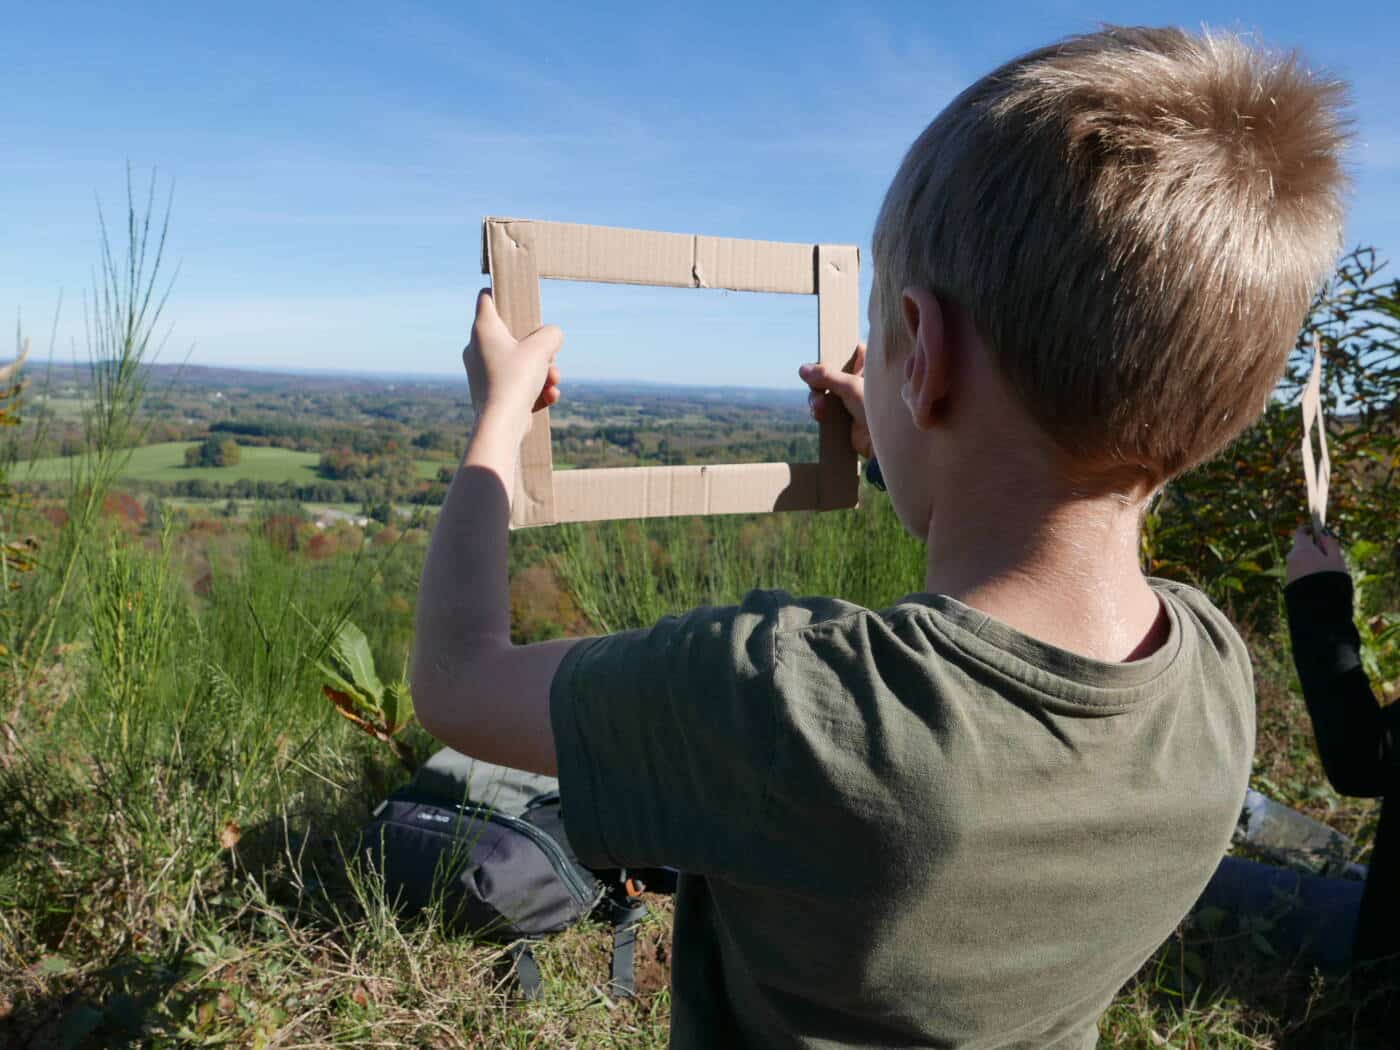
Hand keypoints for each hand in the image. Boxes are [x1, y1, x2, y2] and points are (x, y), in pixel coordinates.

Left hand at [464, 289, 561, 435]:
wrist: (500, 425)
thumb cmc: (515, 381)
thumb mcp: (542, 348)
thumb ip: (551, 334)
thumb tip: (552, 337)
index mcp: (483, 330)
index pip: (487, 298)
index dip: (502, 292)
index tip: (517, 295)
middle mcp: (477, 349)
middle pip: (512, 335)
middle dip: (539, 347)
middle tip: (550, 354)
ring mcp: (482, 373)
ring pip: (519, 363)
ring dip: (542, 371)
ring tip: (553, 381)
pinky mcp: (491, 394)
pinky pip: (517, 384)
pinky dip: (535, 389)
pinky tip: (549, 397)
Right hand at [799, 344, 870, 458]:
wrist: (883, 442)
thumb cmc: (876, 408)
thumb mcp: (851, 386)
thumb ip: (826, 375)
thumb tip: (803, 369)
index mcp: (867, 366)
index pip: (847, 351)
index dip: (833, 354)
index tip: (821, 360)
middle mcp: (857, 379)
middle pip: (828, 371)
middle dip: (818, 381)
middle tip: (816, 389)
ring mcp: (849, 397)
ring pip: (823, 390)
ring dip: (816, 398)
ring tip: (819, 409)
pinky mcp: (842, 414)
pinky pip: (823, 407)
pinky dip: (818, 410)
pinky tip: (820, 416)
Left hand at [1285, 526, 1347, 583]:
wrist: (1318, 605)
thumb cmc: (1330, 579)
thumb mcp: (1336, 559)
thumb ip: (1330, 543)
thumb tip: (1323, 533)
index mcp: (1301, 549)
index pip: (1300, 532)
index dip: (1308, 530)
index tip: (1317, 530)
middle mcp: (1291, 558)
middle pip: (1302, 547)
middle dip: (1314, 548)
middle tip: (1330, 556)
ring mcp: (1289, 570)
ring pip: (1301, 560)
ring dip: (1311, 561)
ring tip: (1328, 572)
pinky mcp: (1289, 581)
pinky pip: (1299, 571)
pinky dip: (1308, 571)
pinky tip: (1320, 581)